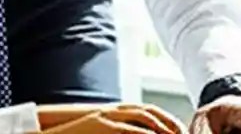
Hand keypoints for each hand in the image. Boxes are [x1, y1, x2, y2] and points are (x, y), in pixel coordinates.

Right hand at [38, 104, 183, 133]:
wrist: (57, 132)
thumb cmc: (80, 133)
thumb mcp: (103, 128)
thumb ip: (120, 130)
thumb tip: (137, 132)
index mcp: (116, 111)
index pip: (148, 110)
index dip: (166, 118)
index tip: (180, 130)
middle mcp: (115, 110)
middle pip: (150, 111)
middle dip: (169, 122)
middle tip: (183, 133)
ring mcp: (110, 117)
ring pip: (144, 118)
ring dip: (162, 127)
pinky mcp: (105, 126)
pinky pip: (131, 130)